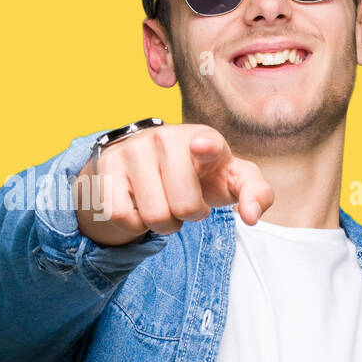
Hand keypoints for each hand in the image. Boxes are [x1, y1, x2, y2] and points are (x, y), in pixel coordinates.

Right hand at [73, 123, 274, 246]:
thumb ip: (256, 194)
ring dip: (162, 223)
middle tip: (184, 201)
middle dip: (188, 216)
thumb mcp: (233, 179)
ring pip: (152, 216)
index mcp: (204, 138)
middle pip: (183, 207)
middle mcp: (165, 138)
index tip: (202, 147)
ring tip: (163, 203)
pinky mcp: (106, 166)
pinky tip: (139, 205)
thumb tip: (251, 217)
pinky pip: (121, 216)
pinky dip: (134, 224)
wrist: (151, 160)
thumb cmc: (202, 172)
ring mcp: (132, 150)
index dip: (206, 147)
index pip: (207, 142)